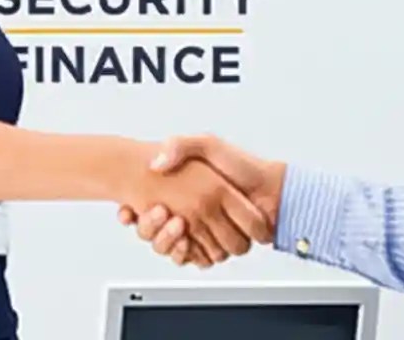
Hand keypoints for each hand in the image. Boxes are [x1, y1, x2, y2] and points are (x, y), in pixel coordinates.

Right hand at [118, 135, 286, 266]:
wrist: (272, 191)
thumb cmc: (243, 166)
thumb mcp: (208, 145)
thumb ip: (180, 146)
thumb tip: (155, 163)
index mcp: (182, 192)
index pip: (143, 208)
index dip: (133, 212)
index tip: (131, 209)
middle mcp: (188, 213)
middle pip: (151, 232)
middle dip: (150, 228)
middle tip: (158, 214)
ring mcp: (199, 231)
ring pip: (168, 248)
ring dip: (165, 241)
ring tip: (175, 226)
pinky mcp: (212, 247)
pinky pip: (190, 258)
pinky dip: (184, 254)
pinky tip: (186, 242)